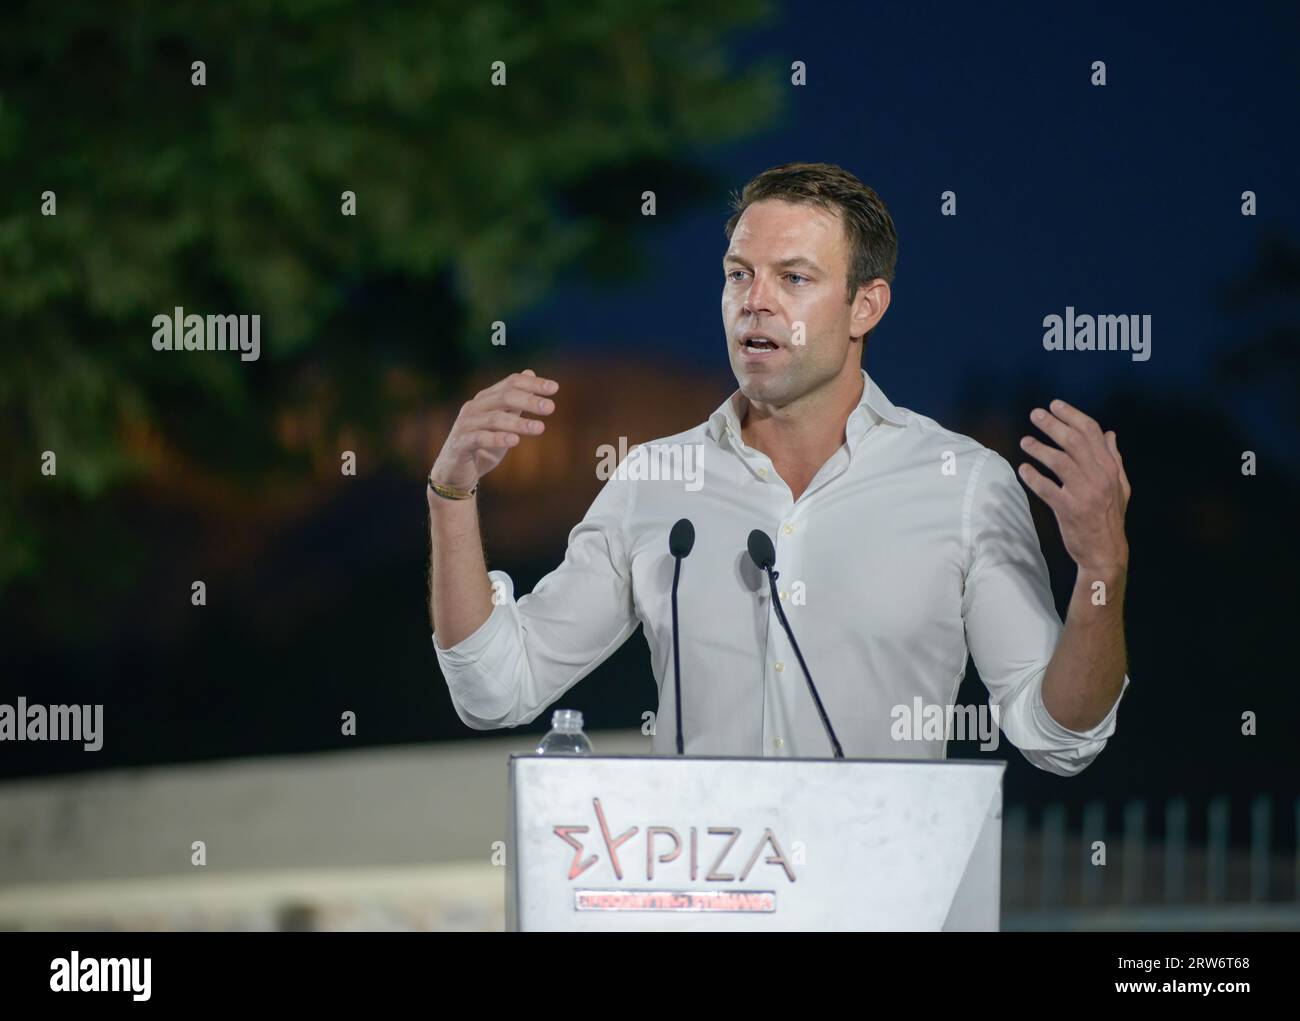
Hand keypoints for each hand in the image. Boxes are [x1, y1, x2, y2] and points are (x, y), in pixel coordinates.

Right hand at [429, 369, 558, 491]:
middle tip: (551, 408)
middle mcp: (474, 408)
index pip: (510, 383)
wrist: (455, 472)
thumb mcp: (502, 421)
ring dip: (519, 423)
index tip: (554, 388)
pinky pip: (479, 439)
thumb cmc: (482, 445)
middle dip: (529, 401)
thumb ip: (515, 401)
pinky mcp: (460, 444)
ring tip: (540, 428)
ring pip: (494, 419)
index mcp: (485, 399)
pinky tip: (515, 441)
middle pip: (504, 397)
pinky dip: (497, 439)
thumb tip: (530, 372)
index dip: (532, 384)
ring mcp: (465, 425)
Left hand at [1018, 398, 1131, 573]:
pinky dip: (1033, 478)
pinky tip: (1023, 469)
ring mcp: (1084, 493)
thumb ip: (1114, 458)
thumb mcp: (1120, 486)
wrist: (1106, 551)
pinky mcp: (1069, 510)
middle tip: (1035, 415)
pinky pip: (1047, 489)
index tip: (1055, 405)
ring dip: (1039, 449)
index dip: (1072, 415)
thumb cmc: (1110, 517)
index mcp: (1110, 468)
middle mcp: (1099, 476)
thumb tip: (1110, 434)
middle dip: (1053, 425)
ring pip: (1059, 462)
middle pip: (1073, 442)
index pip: (1092, 433)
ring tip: (1025, 441)